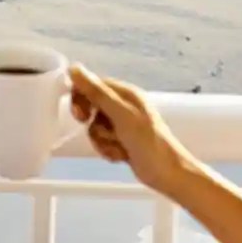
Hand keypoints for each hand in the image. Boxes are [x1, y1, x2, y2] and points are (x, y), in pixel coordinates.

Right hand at [70, 64, 197, 196]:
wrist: (167, 174)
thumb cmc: (149, 142)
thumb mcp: (121, 115)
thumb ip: (97, 93)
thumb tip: (74, 68)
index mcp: (125, 93)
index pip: (92, 84)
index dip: (82, 99)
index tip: (81, 116)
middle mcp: (123, 105)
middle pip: (91, 106)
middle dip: (92, 124)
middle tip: (101, 134)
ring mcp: (122, 124)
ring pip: (95, 127)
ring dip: (102, 140)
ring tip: (119, 147)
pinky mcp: (121, 140)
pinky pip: (101, 140)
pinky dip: (107, 149)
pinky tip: (121, 156)